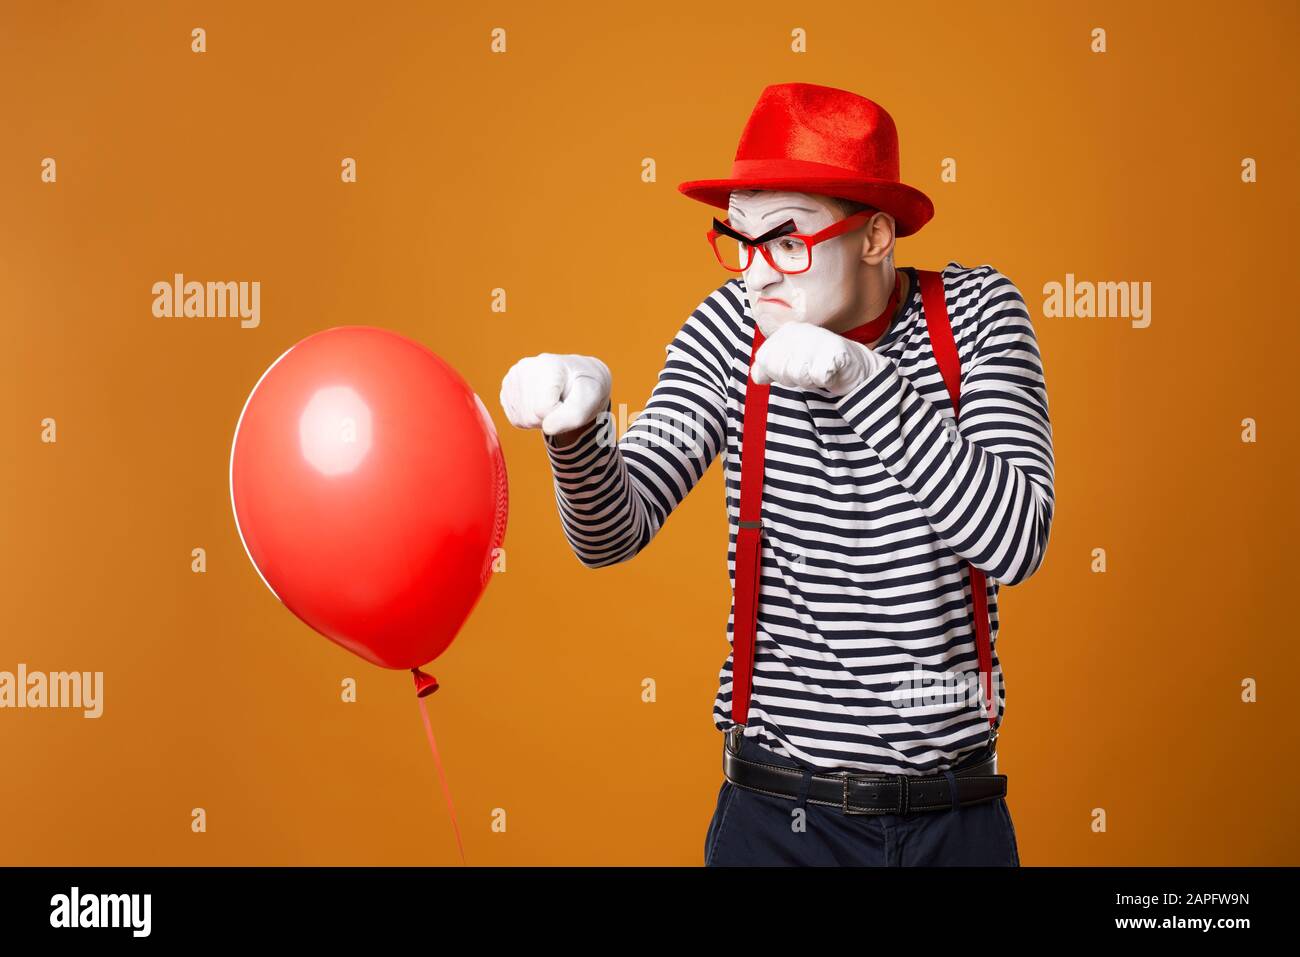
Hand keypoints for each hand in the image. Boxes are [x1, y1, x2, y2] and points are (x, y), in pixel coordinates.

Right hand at [499, 353, 611, 437]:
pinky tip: (541, 403)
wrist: (577, 379)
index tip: (571, 400)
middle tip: (562, 402)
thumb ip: (574, 415)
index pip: (544, 409)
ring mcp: (513, 377)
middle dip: (551, 417)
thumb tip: (548, 428)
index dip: (561, 414)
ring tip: (553, 401)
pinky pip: (516, 419)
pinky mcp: (506, 389)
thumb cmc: (586, 389)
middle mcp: (526, 367)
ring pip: (523, 419)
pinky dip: (531, 419)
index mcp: (549, 364)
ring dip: (541, 419)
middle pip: (533, 416)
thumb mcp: (592, 399)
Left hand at [751, 323, 884, 396]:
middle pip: (779, 369)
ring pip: (797, 374)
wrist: (852, 365)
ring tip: (819, 370)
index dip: (777, 372)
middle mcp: (800, 330)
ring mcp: (818, 339)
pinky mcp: (835, 351)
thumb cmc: (817, 364)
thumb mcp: (788, 365)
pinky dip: (824, 380)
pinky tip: (830, 371)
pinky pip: (818, 377)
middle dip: (793, 378)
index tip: (794, 368)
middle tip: (809, 370)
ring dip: (809, 380)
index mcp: (786, 331)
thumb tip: (756, 376)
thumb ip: (768, 368)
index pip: (764, 360)